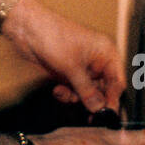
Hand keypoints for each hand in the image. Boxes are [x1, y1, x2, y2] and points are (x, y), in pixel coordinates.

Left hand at [1, 0, 126, 114]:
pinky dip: (66, 93)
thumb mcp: (72, 67)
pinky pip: (73, 90)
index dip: (113, 100)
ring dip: (76, 97)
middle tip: (87, 116)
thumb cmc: (53, 36)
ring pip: (87, 93)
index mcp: (106, 53)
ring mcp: (81, 67)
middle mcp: (97, 61)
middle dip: (93, 101)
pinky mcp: (68, 72)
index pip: (117, 82)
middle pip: (103, 90)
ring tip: (64, 92)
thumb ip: (87, 90)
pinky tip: (57, 89)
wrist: (27, 28)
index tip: (107, 115)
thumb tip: (99, 108)